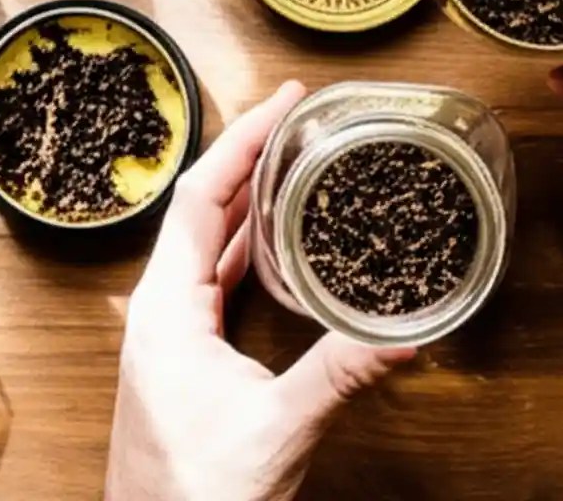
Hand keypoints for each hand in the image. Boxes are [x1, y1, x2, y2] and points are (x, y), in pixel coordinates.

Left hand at [106, 81, 414, 500]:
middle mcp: (159, 312)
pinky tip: (275, 242)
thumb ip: (341, 374)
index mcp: (165, 310)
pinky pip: (214, 281)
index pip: (201, 199)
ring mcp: (167, 335)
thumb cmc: (194, 495)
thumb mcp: (278, 426)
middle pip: (202, 210)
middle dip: (249, 157)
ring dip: (246, 200)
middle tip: (296, 117)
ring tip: (290, 159)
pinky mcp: (183, 357)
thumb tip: (404, 336)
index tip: (281, 101)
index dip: (243, 141)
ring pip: (207, 245)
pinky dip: (245, 248)